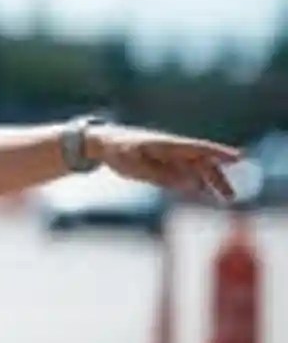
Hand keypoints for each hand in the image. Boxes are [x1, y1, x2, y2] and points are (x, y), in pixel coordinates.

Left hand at [87, 125, 242, 199]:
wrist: (103, 143)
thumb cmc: (118, 151)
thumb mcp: (136, 165)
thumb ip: (163, 175)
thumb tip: (190, 185)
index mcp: (166, 145)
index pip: (198, 148)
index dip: (218, 153)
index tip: (239, 157)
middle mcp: (171, 150)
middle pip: (201, 163)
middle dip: (218, 178)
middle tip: (231, 196)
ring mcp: (167, 157)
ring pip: (194, 170)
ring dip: (209, 183)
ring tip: (224, 198)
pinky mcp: (160, 165)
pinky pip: (181, 175)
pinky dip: (193, 183)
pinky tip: (202, 192)